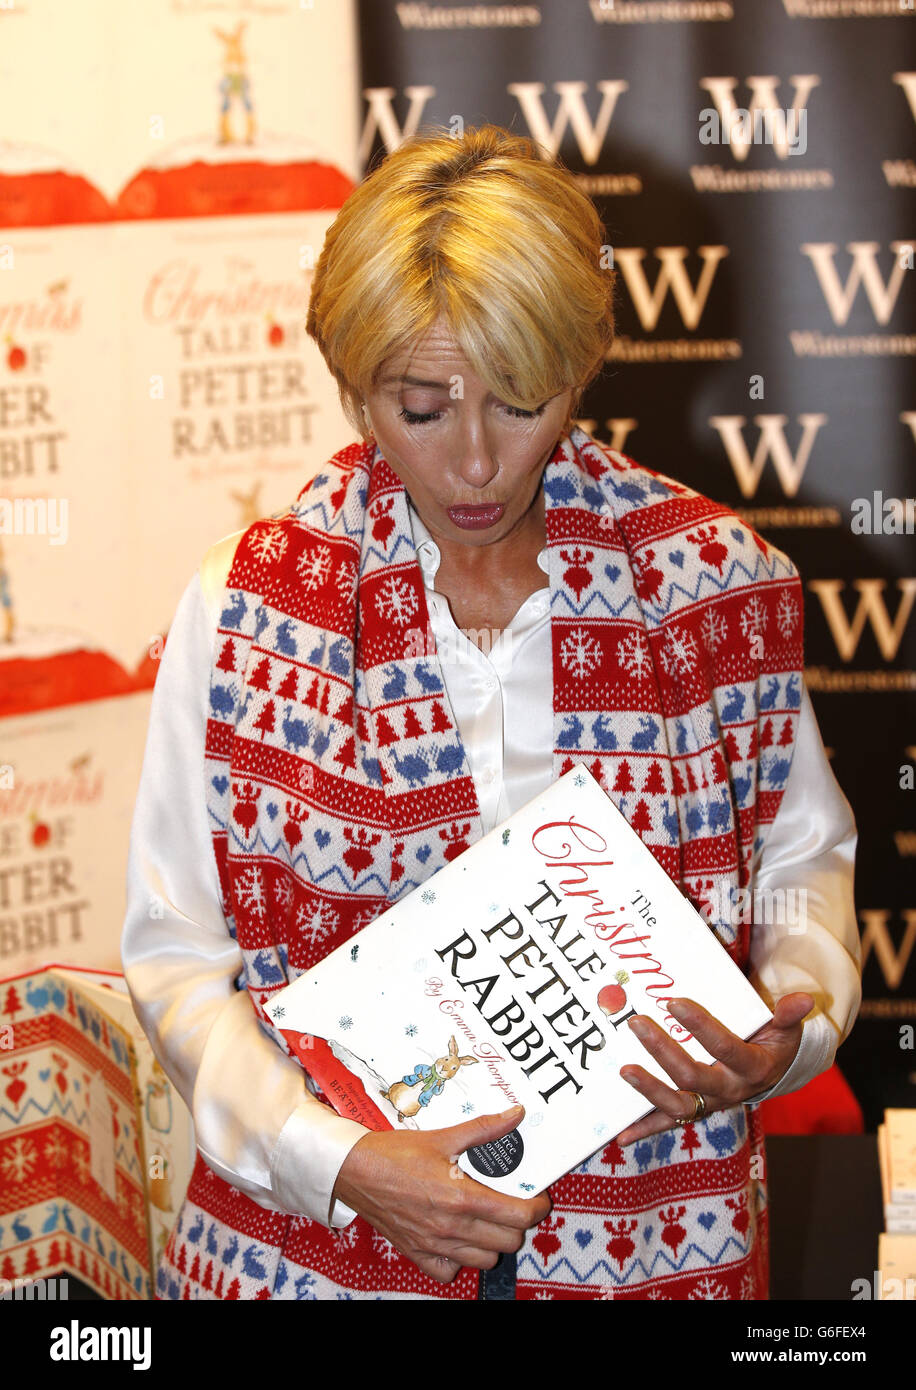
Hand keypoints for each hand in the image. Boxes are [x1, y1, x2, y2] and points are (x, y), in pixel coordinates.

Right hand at [331, 1104, 550, 1283]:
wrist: (355, 1171)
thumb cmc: (397, 1153)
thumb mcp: (444, 1136)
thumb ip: (484, 1129)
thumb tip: (516, 1115)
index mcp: (463, 1198)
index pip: (518, 1216)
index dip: (537, 1207)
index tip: (538, 1198)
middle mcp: (452, 1227)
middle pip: (508, 1241)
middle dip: (517, 1222)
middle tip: (510, 1203)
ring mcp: (435, 1246)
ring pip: (485, 1260)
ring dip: (493, 1242)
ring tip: (486, 1220)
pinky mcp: (418, 1255)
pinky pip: (450, 1272)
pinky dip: (459, 1260)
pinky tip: (457, 1238)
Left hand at [614, 992, 813, 1144]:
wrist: (771, 1073)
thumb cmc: (773, 1043)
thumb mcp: (785, 1029)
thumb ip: (789, 1015)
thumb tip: (805, 999)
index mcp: (752, 1069)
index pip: (725, 1048)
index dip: (700, 1027)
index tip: (675, 1002)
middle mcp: (729, 1091)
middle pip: (693, 1078)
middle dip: (663, 1052)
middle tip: (637, 1023)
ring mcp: (710, 1104)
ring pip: (678, 1106)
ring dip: (649, 1091)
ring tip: (625, 1071)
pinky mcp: (695, 1111)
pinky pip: (668, 1123)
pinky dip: (644, 1129)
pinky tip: (619, 1136)